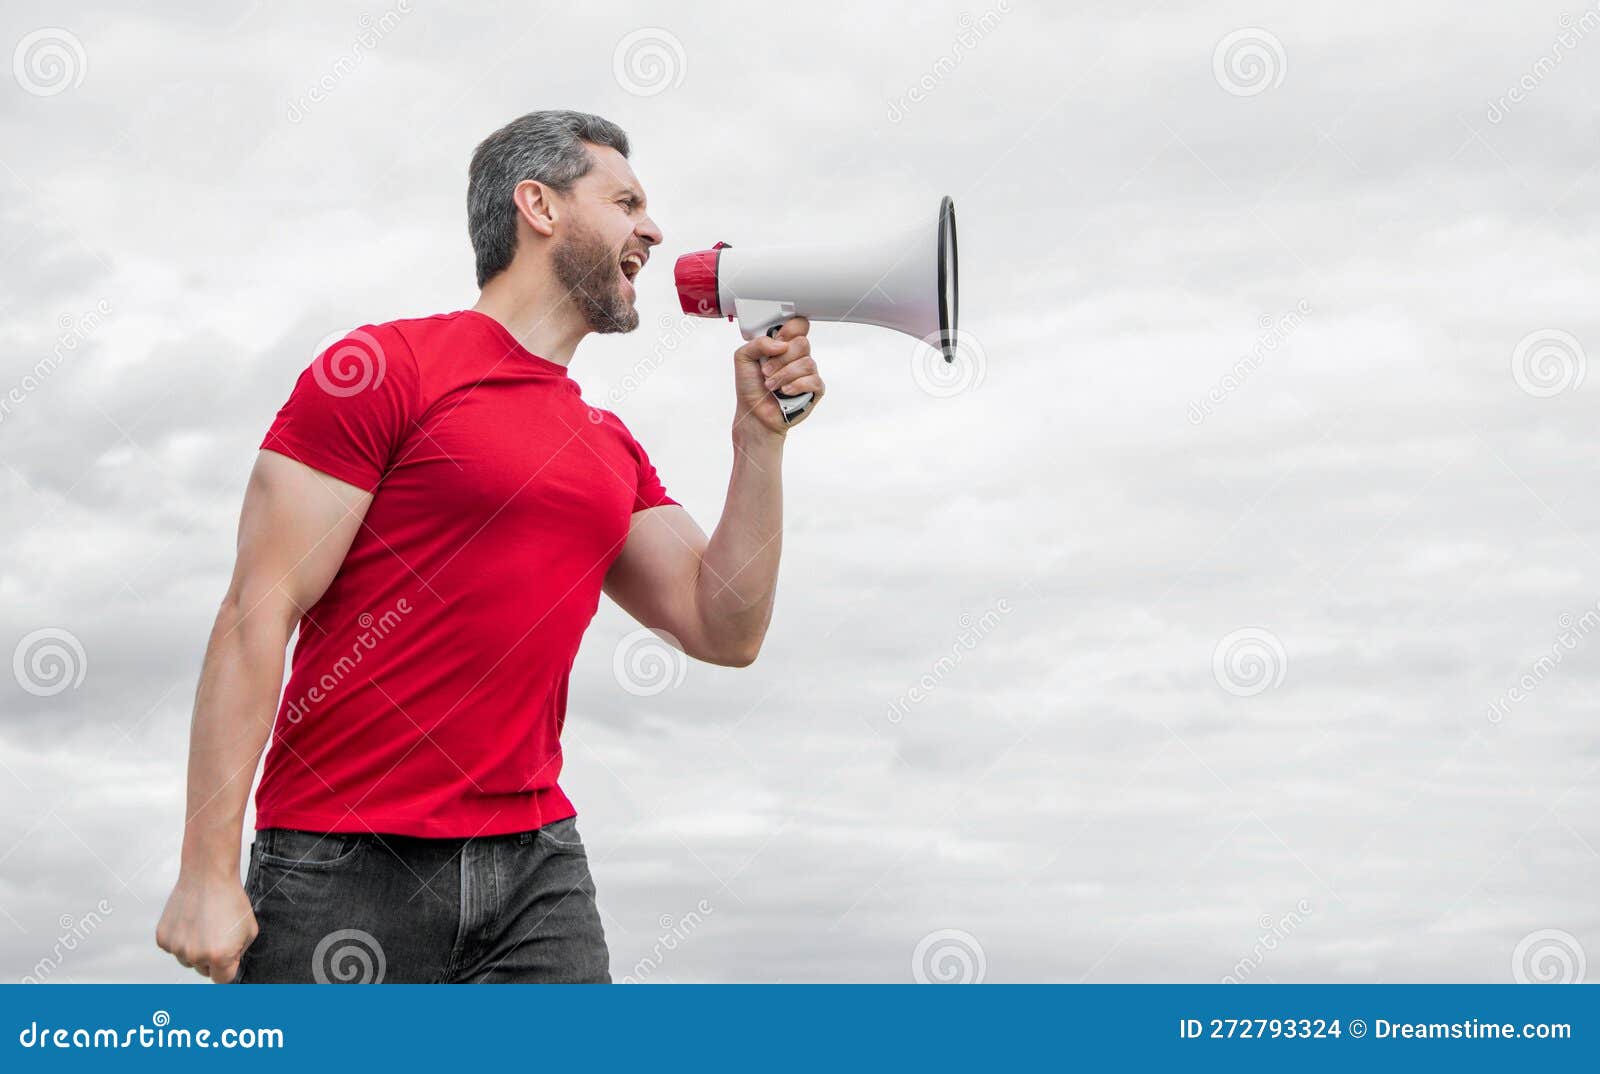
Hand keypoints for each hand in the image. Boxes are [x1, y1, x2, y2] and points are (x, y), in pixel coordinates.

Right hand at [155, 868, 257, 983]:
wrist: (208, 876)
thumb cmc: (232, 901)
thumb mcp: (249, 931)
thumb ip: (240, 954)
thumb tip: (229, 967)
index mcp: (220, 957)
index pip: (222, 980)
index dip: (227, 969)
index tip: (227, 959)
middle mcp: (196, 956)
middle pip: (204, 970)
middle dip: (211, 958)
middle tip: (216, 933)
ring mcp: (177, 948)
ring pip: (187, 960)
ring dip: (194, 948)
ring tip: (203, 924)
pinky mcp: (162, 939)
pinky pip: (173, 948)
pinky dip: (180, 938)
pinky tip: (189, 920)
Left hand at [732, 317, 824, 436]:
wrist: (754, 413)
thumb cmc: (750, 387)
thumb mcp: (743, 357)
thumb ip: (758, 343)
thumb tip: (780, 345)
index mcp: (783, 345)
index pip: (799, 325)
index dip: (791, 330)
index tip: (778, 341)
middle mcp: (796, 356)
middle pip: (802, 343)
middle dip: (781, 360)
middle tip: (766, 371)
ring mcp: (807, 372)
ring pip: (807, 363)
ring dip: (784, 375)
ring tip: (771, 385)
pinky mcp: (814, 389)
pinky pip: (814, 380)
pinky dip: (796, 386)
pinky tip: (785, 392)